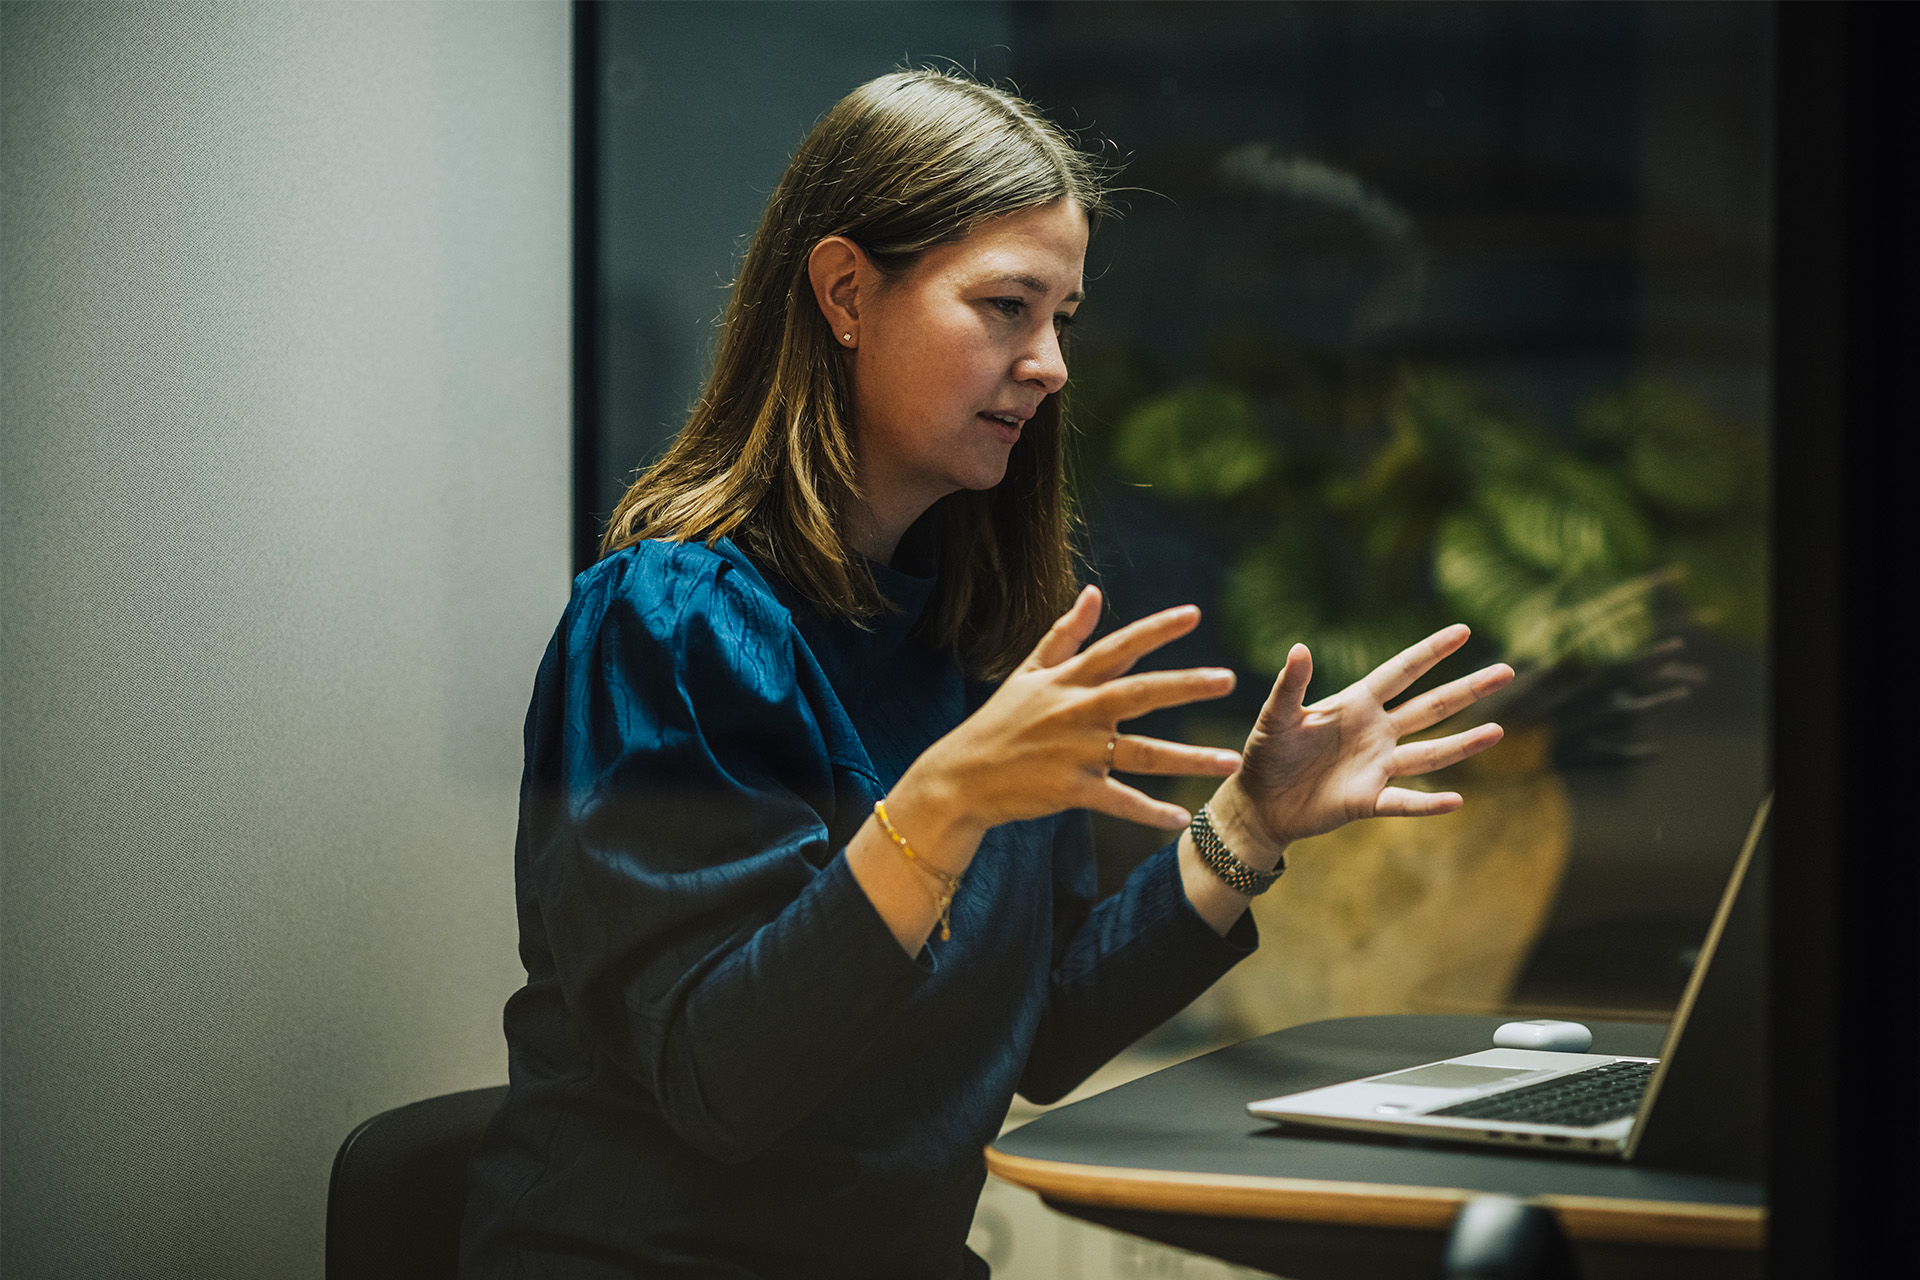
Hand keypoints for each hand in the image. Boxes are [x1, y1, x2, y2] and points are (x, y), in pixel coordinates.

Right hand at [904, 586, 1243, 838]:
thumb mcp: (1028, 672)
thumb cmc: (999, 722)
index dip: (1155, 630)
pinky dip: (1148, 811)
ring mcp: (1074, 752)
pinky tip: (1180, 816)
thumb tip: (1094, 592)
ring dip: (1188, 759)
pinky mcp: (1070, 790)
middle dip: (1185, 686)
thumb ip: (1065, 634)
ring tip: (1230, 761)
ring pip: (1142, 754)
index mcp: (1067, 680)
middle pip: (1139, 695)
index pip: (1118, 647)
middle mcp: (1075, 712)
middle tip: (1228, 679)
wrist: (959, 777)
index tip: (1194, 614)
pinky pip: (1119, 801)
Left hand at [1215, 625, 1512, 856]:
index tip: (1463, 630)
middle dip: (1467, 690)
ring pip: (1429, 753)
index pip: (1401, 672)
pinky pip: (1404, 801)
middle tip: (1507, 671)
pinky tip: (1455, 800)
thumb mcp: (1275, 717)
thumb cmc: (1266, 754)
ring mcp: (1376, 767)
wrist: (1258, 803)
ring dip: (1463, 743)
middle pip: (1430, 707)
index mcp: (1356, 704)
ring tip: (1498, 731)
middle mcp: (1376, 732)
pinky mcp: (1368, 801)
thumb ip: (1290, 686)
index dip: (1431, 652)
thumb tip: (1300, 647)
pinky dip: (1427, 803)